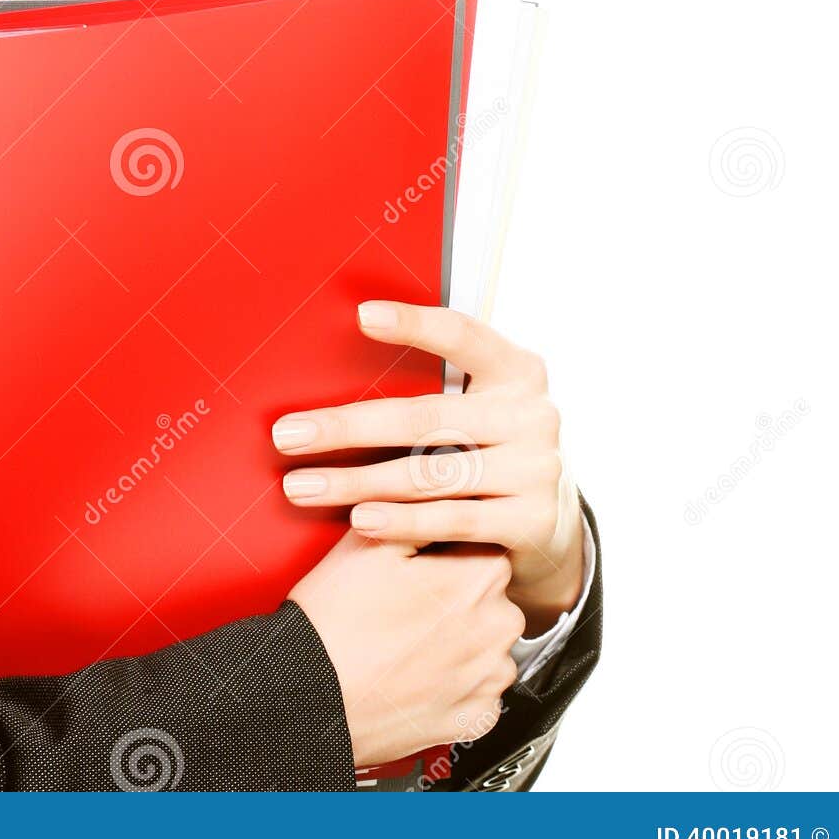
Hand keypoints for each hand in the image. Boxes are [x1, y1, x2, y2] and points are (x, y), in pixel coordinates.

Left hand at [272, 300, 584, 633]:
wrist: (551, 522)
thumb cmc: (487, 448)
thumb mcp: (480, 406)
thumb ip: (436, 386)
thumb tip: (343, 352)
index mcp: (517, 370)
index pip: (463, 335)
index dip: (415, 323)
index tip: (361, 315)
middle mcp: (532, 414)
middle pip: (426, 416)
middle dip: (348, 427)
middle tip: (287, 434)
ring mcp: (536, 468)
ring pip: (430, 474)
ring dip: (357, 482)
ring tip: (302, 486)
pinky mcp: (531, 521)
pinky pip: (452, 519)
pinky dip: (401, 521)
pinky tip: (358, 520)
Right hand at [286, 526, 525, 769]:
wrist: (310, 696)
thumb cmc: (336, 621)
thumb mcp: (371, 542)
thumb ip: (419, 512)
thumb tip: (439, 496)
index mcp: (480, 576)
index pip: (484, 546)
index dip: (448, 553)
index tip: (423, 566)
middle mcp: (498, 627)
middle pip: (491, 597)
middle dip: (459, 596)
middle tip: (410, 604)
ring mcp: (489, 678)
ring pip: (487, 644)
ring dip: (462, 640)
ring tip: (411, 641)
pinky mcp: (477, 719)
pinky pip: (479, 691)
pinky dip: (457, 684)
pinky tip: (419, 674)